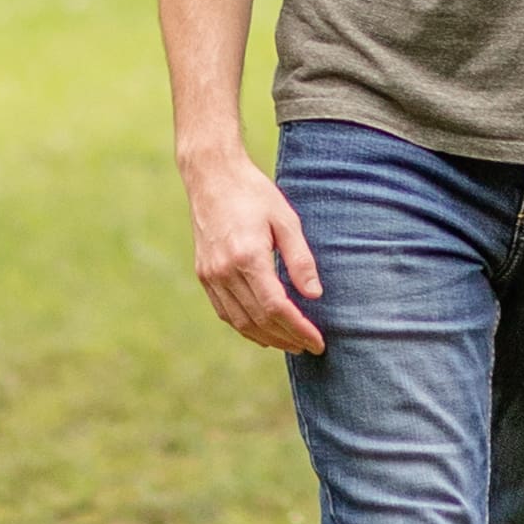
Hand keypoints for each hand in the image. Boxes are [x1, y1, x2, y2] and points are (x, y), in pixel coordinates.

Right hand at [186, 144, 325, 352]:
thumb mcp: (286, 219)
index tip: (318, 341)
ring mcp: (211, 276)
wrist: (212, 177)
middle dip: (287, 337)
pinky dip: (245, 327)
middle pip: (259, 319)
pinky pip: (225, 312)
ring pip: (240, 322)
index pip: (277, 307)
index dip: (299, 328)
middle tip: (309, 346)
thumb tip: (315, 295)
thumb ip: (300, 259)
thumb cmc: (254, 194)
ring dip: (267, 338)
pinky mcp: (204, 275)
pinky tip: (262, 331)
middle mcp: (225, 271)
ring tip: (290, 344)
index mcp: (248, 256)